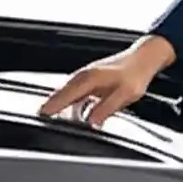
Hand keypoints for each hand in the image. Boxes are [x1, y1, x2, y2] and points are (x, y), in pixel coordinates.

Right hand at [37, 35, 175, 127]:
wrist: (143, 59)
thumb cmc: (135, 75)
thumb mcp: (125, 94)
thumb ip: (107, 108)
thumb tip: (91, 123)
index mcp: (90, 78)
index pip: (66, 94)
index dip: (53, 106)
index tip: (41, 115)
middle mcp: (84, 76)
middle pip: (61, 93)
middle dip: (50, 106)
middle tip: (39, 120)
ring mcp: (85, 77)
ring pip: (65, 93)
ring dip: (57, 104)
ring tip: (48, 118)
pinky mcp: (88, 81)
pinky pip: (72, 93)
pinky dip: (67, 101)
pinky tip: (67, 113)